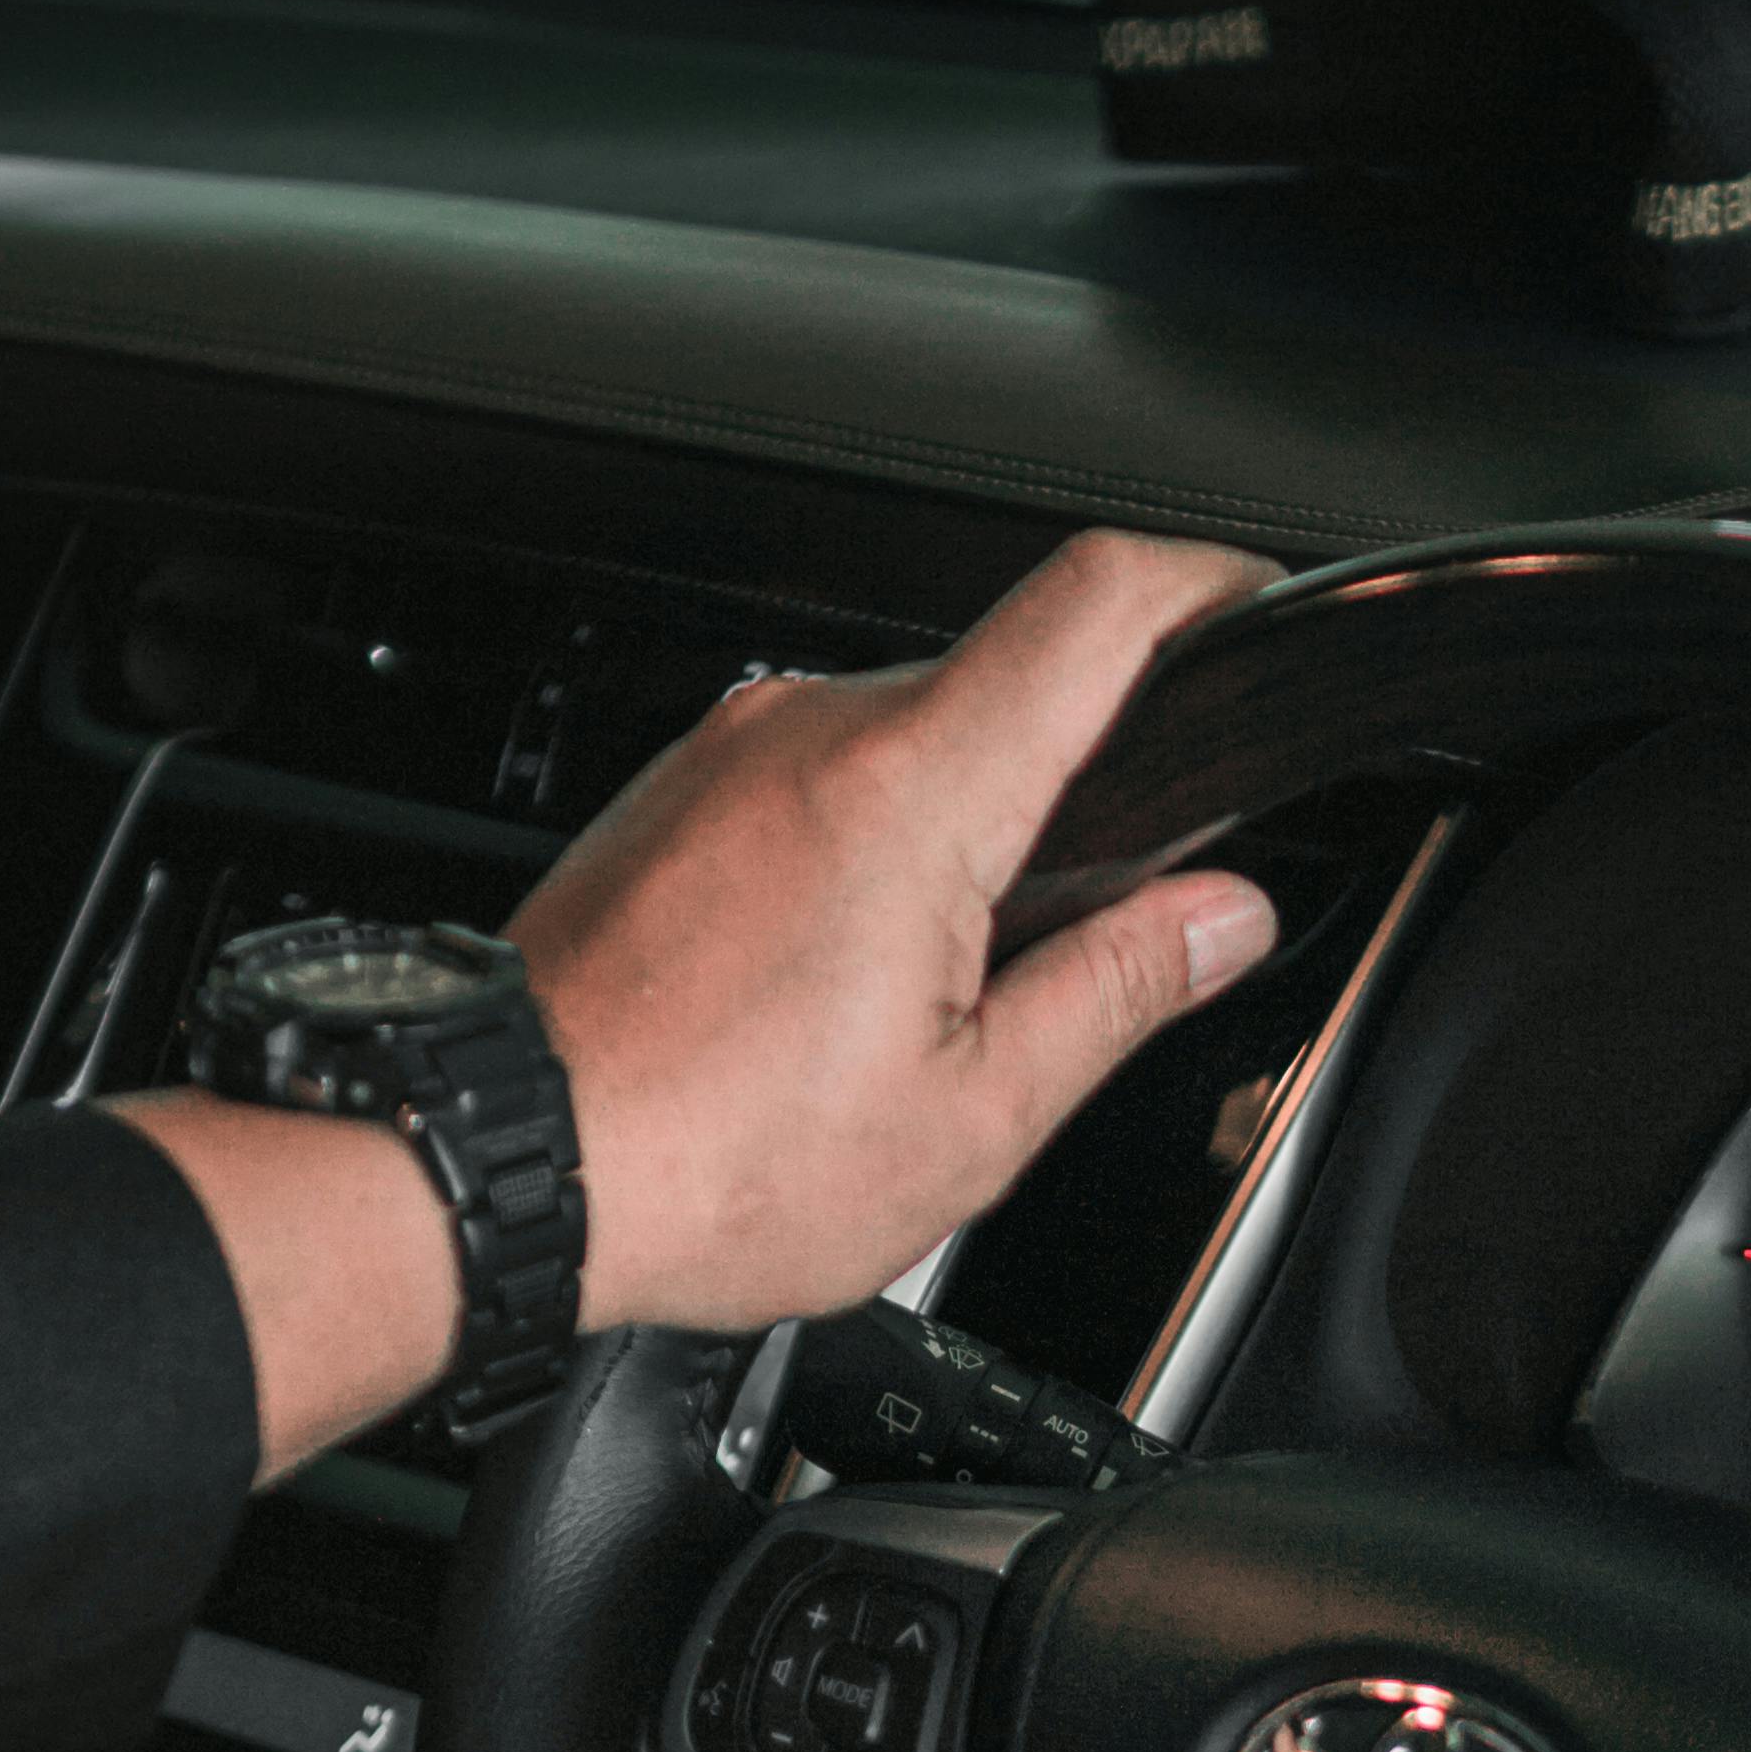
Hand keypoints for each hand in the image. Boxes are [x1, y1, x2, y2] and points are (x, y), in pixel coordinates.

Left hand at [515, 525, 1280, 1334]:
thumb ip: (1116, 992)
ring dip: (964, 836)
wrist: (496, 1169)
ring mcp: (731, 752)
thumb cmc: (700, 1160)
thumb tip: (1223, 919)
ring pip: (912, 741)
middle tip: (1095, 928)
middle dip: (1084, 783)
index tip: (1254, 613)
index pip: (1100, 600)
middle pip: (1010, 682)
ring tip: (934, 998)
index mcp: (913, 791)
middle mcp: (812, 732)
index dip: (1208, 582)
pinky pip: (817, 781)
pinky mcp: (677, 793)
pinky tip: (840, 987)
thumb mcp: (969, 1117)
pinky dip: (869, 854)